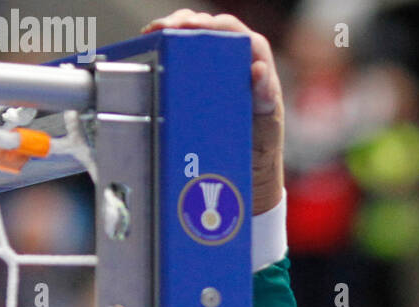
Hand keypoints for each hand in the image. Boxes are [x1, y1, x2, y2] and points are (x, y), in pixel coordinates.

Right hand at [140, 10, 283, 214]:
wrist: (248, 172)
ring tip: (154, 32)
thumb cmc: (262, 148)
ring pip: (197, 35)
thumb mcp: (266, 127)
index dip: (216, 25)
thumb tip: (259, 69)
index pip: (240, 36)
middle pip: (213, 30)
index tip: (193, 26)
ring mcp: (220, 69)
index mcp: (259, 70)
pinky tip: (152, 41)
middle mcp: (240, 64)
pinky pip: (185, 51)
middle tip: (164, 28)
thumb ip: (265, 100)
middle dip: (187, 22)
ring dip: (174, 28)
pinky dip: (168, 42)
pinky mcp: (202, 78)